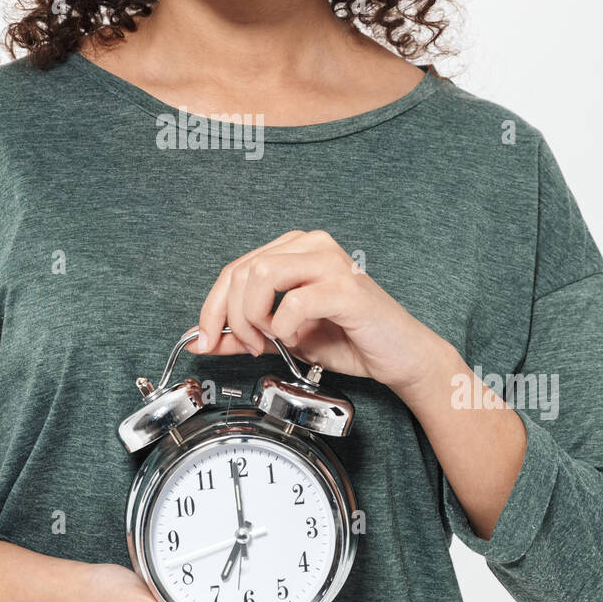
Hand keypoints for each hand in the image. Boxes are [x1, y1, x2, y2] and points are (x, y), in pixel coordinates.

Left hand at [194, 228, 450, 400]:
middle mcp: (312, 245)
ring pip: (262, 274)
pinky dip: (285, 326)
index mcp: (295, 249)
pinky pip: (295, 301)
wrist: (399, 356)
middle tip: (250, 345)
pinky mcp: (346, 288)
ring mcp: (331, 262)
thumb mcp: (283, 337)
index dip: (212, 307)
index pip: (235, 268)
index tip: (204, 339)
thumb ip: (244, 334)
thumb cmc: (349, 338)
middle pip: (243, 270)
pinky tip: (296, 339)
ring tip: (270, 341)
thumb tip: (202, 338)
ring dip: (254, 316)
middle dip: (233, 316)